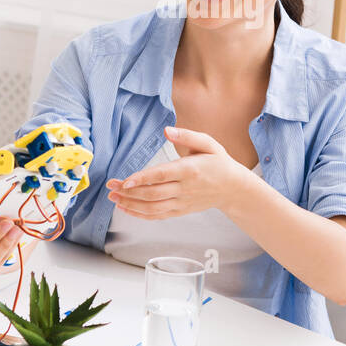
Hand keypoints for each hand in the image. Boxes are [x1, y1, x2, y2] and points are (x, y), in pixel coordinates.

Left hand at [105, 126, 254, 219]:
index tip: (124, 180)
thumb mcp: (209, 144)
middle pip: (153, 194)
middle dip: (129, 192)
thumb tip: (167, 130)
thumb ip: (187, 136)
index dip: (142, 179)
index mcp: (190, 170)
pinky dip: (140, 214)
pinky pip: (158, 216)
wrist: (234, 188)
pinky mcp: (181, 211)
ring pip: (153, 208)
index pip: (162, 175)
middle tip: (110, 187)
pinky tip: (126, 209)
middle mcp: (185, 188)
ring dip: (130, 204)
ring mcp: (183, 202)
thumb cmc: (219, 162)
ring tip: (113, 198)